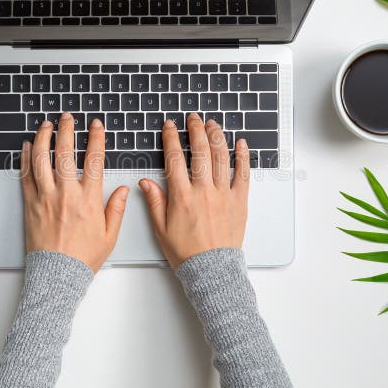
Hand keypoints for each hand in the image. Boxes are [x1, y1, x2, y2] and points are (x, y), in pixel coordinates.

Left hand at [21, 113, 128, 272]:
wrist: (57, 275)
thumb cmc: (83, 258)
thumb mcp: (110, 235)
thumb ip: (117, 209)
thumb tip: (124, 189)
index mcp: (88, 199)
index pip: (94, 160)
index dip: (96, 138)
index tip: (95, 126)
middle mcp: (66, 194)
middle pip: (65, 152)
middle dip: (66, 130)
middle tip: (66, 117)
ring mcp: (45, 197)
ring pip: (41, 159)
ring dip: (43, 138)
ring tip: (45, 126)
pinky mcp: (30, 204)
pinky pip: (26, 175)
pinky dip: (26, 158)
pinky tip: (27, 147)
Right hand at [138, 113, 250, 268]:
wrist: (211, 269)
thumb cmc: (186, 252)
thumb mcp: (161, 228)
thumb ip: (154, 202)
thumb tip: (145, 182)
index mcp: (182, 197)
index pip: (174, 159)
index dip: (171, 138)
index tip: (170, 126)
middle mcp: (203, 191)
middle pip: (200, 151)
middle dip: (195, 130)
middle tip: (193, 118)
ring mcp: (223, 194)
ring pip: (221, 158)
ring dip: (216, 137)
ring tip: (212, 125)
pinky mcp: (239, 201)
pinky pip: (243, 174)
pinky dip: (242, 157)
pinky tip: (240, 143)